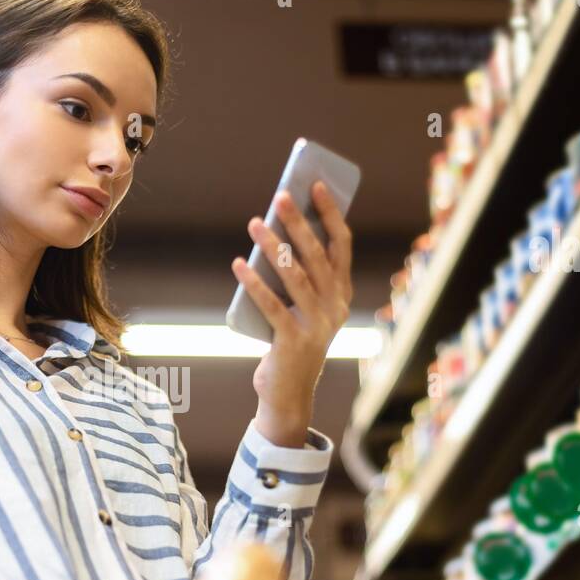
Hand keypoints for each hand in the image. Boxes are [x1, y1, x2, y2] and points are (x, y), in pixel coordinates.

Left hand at [231, 180, 353, 446]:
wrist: (289, 394)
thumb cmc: (290, 341)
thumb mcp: (301, 307)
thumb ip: (296, 277)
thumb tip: (274, 232)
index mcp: (341, 293)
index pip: (341, 245)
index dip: (331, 214)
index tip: (316, 186)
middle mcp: (334, 307)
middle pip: (317, 255)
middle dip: (299, 222)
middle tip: (280, 196)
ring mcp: (316, 325)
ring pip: (295, 276)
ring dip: (273, 246)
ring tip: (255, 223)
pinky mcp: (292, 341)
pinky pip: (272, 306)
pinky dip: (253, 283)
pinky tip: (238, 264)